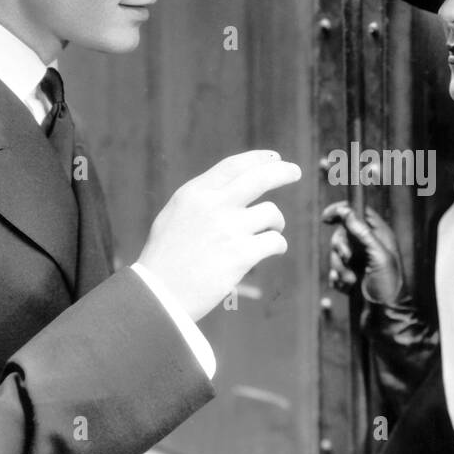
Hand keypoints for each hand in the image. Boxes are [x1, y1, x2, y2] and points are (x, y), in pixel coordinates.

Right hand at [138, 150, 301, 320]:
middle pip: (260, 178)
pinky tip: (274, 249)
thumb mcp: (174, 216)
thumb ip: (202, 200)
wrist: (157, 295)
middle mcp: (213, 206)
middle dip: (283, 171)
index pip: (233, 166)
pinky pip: (275, 241)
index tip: (275, 158)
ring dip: (277, 223)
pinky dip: (278, 245)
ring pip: (272, 214)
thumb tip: (234, 188)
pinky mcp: (242, 255)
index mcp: (194, 194)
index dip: (258, 159)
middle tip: (296, 172)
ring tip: (271, 232)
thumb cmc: (164, 259)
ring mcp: (229, 229)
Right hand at [321, 202, 405, 304]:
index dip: (342, 211)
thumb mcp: (378, 256)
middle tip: (348, 258)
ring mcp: (360, 263)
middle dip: (340, 247)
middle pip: (343, 233)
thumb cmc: (389, 287)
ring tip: (351, 280)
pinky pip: (335, 271)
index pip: (359, 212)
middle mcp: (370, 247)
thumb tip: (347, 211)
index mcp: (380, 237)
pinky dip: (338, 279)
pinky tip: (347, 287)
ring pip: (337, 254)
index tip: (326, 217)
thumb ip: (363, 232)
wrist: (385, 318)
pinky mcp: (352, 277)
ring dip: (340, 267)